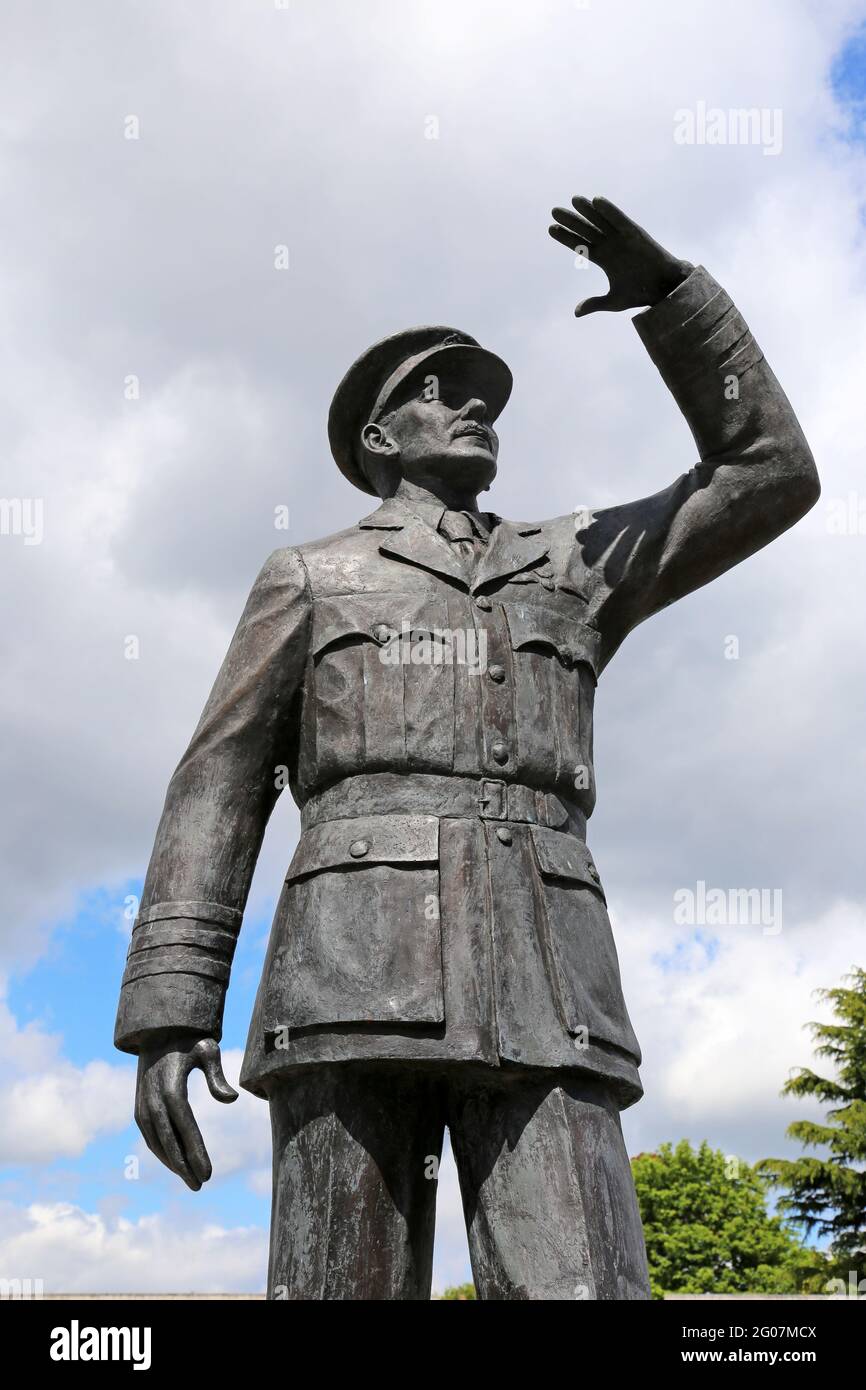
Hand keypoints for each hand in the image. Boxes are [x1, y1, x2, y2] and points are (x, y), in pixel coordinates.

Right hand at [134, 1033, 237, 1189]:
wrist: (157, 1033)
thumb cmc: (189, 1042)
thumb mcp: (207, 1050)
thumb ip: (217, 1075)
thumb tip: (231, 1099)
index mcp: (171, 1090)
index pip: (186, 1130)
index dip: (196, 1154)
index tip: (208, 1174)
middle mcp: (153, 1102)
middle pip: (169, 1143)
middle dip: (184, 1167)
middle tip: (200, 1185)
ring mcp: (143, 1108)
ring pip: (157, 1144)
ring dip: (172, 1165)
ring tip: (191, 1180)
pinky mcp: (139, 1110)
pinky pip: (150, 1138)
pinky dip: (162, 1154)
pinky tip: (177, 1164)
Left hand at [548, 195, 692, 317]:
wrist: (663, 289)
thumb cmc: (641, 293)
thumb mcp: (613, 301)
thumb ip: (595, 303)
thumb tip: (576, 312)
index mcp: (604, 259)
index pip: (581, 245)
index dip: (566, 237)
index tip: (551, 229)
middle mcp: (611, 245)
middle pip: (586, 230)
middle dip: (571, 221)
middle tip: (554, 211)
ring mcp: (622, 238)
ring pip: (601, 221)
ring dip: (587, 211)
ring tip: (573, 200)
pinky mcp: (635, 233)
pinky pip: (620, 219)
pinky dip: (609, 210)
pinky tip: (596, 201)